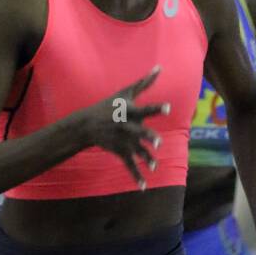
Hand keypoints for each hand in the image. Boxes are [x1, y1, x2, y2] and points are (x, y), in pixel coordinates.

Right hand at [75, 66, 169, 188]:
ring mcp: (123, 140)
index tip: (168, 108)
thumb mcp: (125, 92)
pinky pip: (129, 166)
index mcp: (129, 111)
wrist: (87, 124)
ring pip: (136, 151)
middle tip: (157, 143)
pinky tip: (144, 186)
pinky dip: (136, 177)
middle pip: (139, 132)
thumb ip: (144, 82)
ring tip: (154, 166)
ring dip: (144, 159)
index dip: (156, 109)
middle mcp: (126, 126)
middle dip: (147, 137)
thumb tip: (160, 68)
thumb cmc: (110, 105)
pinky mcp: (120, 151)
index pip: (144, 109)